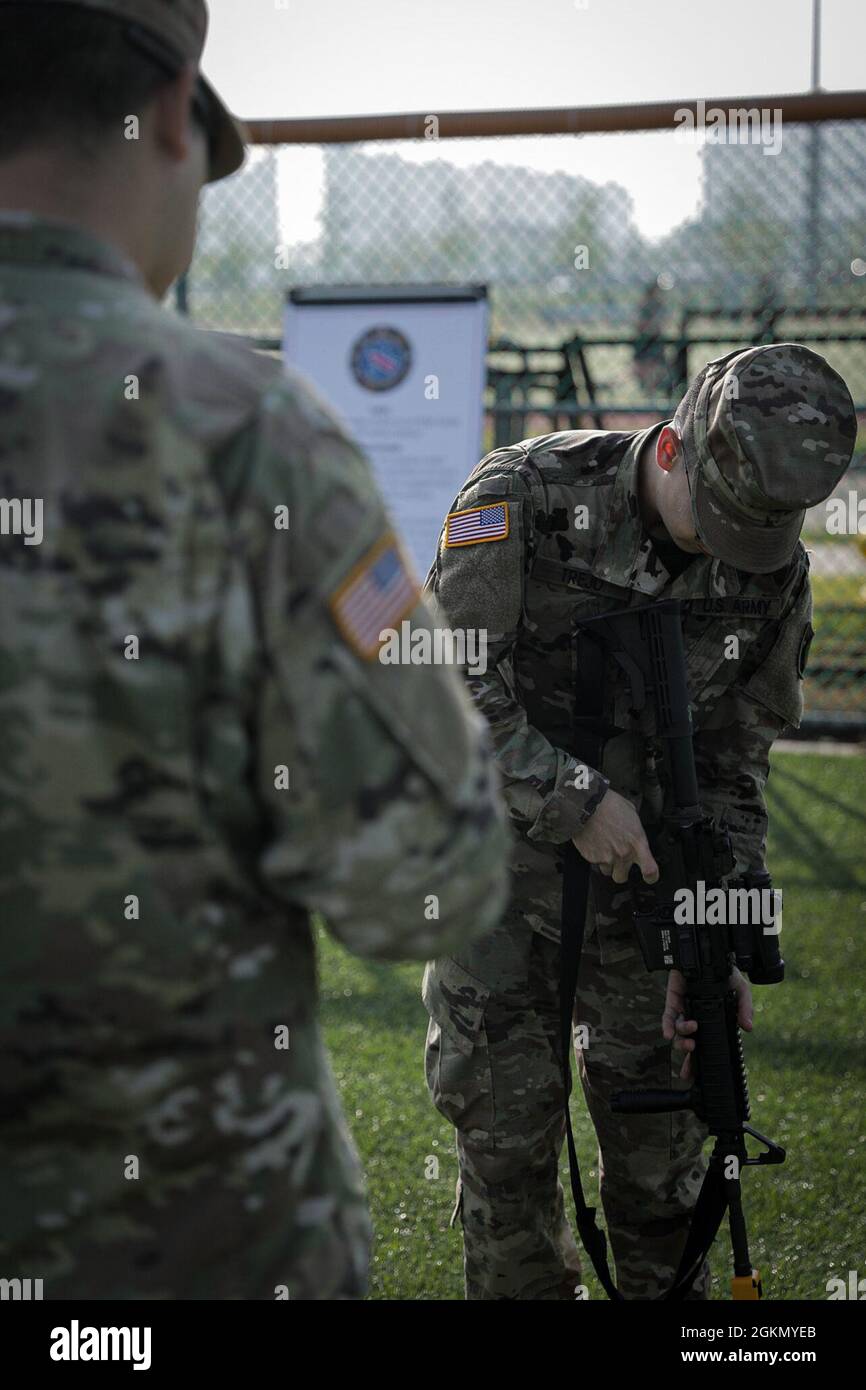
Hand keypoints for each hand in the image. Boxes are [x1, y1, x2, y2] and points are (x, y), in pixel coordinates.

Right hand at [571, 788, 658, 884]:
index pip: (650, 870)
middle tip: (618, 860)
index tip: (649, 877)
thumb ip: (635, 830)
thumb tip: (634, 834)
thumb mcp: (631, 813)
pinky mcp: (592, 857)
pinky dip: (595, 856)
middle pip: (622, 878)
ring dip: (606, 863)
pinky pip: (595, 862)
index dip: (651, 877)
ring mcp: (607, 858)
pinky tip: (594, 842)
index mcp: (637, 842)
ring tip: (603, 847)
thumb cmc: (609, 805)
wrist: (587, 805)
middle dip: (620, 871)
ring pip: (607, 871)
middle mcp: (623, 854)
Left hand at [663, 966, 753, 1080]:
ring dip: (683, 1040)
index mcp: (713, 1022)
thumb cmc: (726, 973)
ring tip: (691, 1038)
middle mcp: (698, 1020)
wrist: (709, 953)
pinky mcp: (673, 1000)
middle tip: (692, 1059)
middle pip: (690, 1045)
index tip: (699, 1077)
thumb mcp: (741, 990)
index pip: (707, 1046)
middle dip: (688, 1058)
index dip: (701, 1063)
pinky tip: (669, 1034)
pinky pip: (668, 1017)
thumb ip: (744, 1008)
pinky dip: (668, 1026)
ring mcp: (685, 1011)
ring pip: (679, 1033)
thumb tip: (748, 1028)